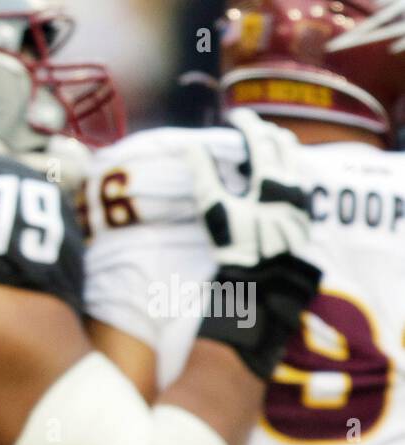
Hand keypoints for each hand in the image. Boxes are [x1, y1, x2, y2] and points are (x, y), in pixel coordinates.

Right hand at [187, 108, 312, 269]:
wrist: (262, 276)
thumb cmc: (235, 242)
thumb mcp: (214, 208)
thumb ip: (204, 174)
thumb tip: (192, 145)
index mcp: (269, 179)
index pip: (259, 139)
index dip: (247, 124)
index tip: (235, 116)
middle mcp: (290, 182)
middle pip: (281, 142)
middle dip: (264, 130)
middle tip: (248, 128)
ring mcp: (300, 195)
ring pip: (295, 156)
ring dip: (279, 145)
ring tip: (263, 144)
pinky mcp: (304, 208)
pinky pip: (299, 173)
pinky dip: (287, 163)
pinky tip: (275, 171)